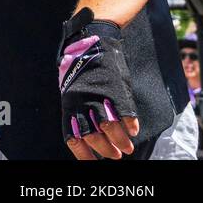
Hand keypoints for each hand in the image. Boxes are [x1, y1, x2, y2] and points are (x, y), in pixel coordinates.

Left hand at [58, 9, 139, 159]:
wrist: (91, 41)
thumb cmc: (81, 66)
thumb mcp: (72, 89)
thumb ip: (78, 110)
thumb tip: (86, 132)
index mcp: (68, 104)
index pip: (72, 136)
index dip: (83, 152)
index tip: (92, 160)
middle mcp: (82, 103)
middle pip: (94, 137)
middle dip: (106, 150)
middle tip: (115, 156)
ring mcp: (100, 96)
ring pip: (111, 129)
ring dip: (121, 142)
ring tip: (127, 148)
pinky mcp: (116, 90)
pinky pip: (126, 114)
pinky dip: (131, 126)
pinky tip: (133, 130)